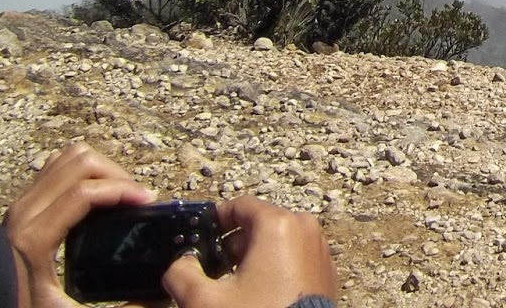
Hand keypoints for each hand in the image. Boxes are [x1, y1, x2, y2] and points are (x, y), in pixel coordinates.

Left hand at [2, 142, 155, 307]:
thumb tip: (160, 297)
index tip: (148, 199)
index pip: (83, 191)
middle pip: (79, 163)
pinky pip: (57, 166)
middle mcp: (23, 214)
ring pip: (68, 157)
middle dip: (116, 174)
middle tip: (138, 197)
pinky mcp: (24, 203)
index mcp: (32, 239)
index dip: (121, 188)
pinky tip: (100, 193)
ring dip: (101, 168)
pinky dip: (84, 170)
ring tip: (122, 192)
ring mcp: (21, 205)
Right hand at [163, 197, 337, 307]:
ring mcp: (318, 249)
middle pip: (257, 226)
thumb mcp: (205, 300)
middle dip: (232, 248)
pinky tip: (258, 296)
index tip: (198, 241)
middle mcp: (304, 228)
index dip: (214, 221)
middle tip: (213, 275)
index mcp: (278, 224)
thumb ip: (182, 273)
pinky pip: (293, 258)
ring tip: (234, 290)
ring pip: (275, 243)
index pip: (239, 206)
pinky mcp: (325, 270)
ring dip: (252, 260)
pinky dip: (273, 269)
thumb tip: (180, 263)